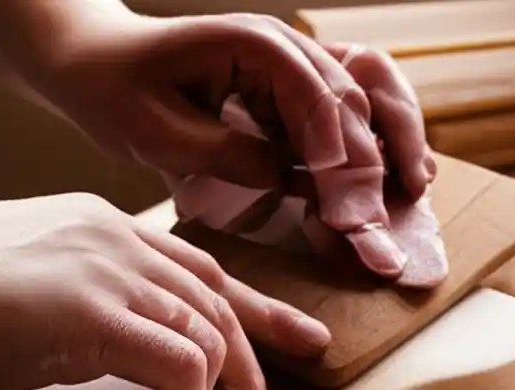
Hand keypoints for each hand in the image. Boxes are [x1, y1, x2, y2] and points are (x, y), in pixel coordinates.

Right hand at [0, 193, 331, 389]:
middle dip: (254, 366)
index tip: (301, 342)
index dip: (260, 311)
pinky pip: (183, 366)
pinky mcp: (93, 316)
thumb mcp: (43, 298)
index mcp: (109, 232)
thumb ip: (98, 307)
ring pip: (214, 337)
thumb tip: (137, 349)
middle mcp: (120, 242)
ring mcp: (109, 273)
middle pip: (222, 303)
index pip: (206, 269)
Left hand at [35, 9, 432, 274]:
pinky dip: (385, 142)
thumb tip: (291, 179)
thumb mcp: (158, 133)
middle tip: (380, 219)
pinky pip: (359, 109)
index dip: (338, 152)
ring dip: (400, 141)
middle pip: (360, 93)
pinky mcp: (301, 92)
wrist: (98, 66)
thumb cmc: (118, 92)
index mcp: (253, 45)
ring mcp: (301, 66)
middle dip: (378, 160)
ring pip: (375, 92)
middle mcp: (289, 48)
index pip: (316, 93)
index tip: (347, 207)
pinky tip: (403, 177)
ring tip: (415, 189)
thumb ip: (230, 155)